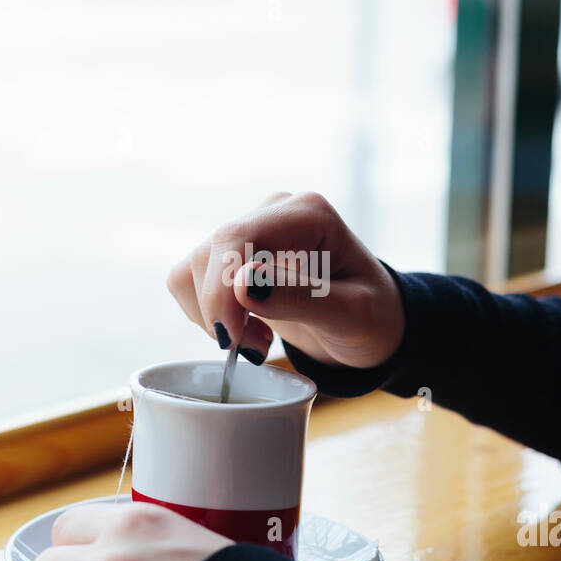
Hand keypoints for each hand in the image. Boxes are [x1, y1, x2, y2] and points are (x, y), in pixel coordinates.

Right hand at [166, 191, 404, 367]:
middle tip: (256, 348)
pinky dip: (206, 315)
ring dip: (212, 316)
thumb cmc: (371, 319)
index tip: (230, 337)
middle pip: (210, 254)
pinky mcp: (233, 256)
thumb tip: (241, 283)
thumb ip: (299, 297)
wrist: (370, 326)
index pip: (236, 237)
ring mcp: (251, 230)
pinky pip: (190, 280)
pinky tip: (244, 329)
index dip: (219, 289)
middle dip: (219, 311)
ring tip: (257, 340)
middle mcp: (274, 212)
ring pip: (192, 269)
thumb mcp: (349, 316)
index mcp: (307, 214)